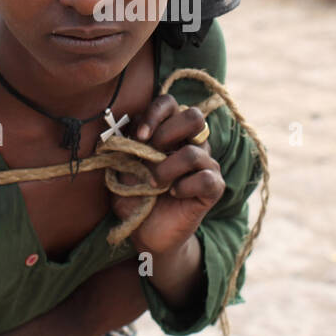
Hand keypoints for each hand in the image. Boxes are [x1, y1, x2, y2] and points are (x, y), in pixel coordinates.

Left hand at [110, 94, 224, 257]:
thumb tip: (128, 130)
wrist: (145, 232)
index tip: (139, 137)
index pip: (169, 103)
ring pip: (194, 152)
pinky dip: (185, 187)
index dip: (155, 114)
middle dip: (166, 135)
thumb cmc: (135, 196)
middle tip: (150, 156)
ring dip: (167, 169)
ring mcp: (206, 164)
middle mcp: (191, 143)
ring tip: (154, 183)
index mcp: (169, 132)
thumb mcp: (122, 168)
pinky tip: (174, 194)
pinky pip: (205, 178)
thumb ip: (125, 145)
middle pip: (193, 117)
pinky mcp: (213, 187)